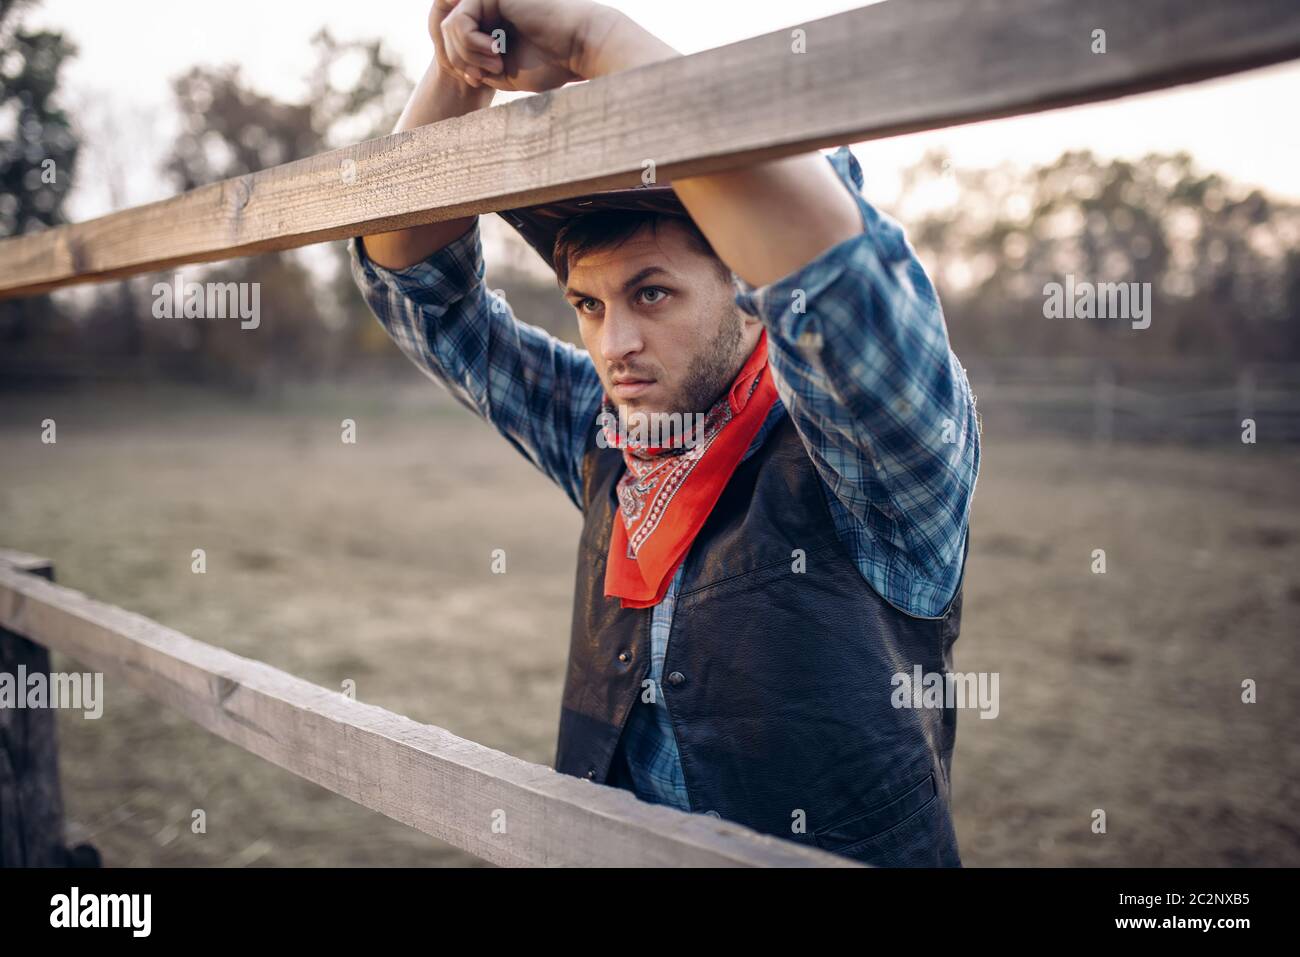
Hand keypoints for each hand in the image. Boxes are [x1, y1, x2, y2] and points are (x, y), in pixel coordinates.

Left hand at [430, 0, 611, 93]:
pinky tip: (496, 51)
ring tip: (495, 64)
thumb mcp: (503, 74)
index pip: (454, 44)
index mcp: (490, 27)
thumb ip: (476, 66)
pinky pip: (460, 21)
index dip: (459, 66)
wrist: (577, 47)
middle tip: (488, 74)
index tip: (478, 80)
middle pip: (447, 35)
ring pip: (449, 28)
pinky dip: (472, 44)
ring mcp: (487, 0)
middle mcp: (487, 10)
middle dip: (460, 61)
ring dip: (467, 54)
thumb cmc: (550, 65)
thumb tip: (452, 61)